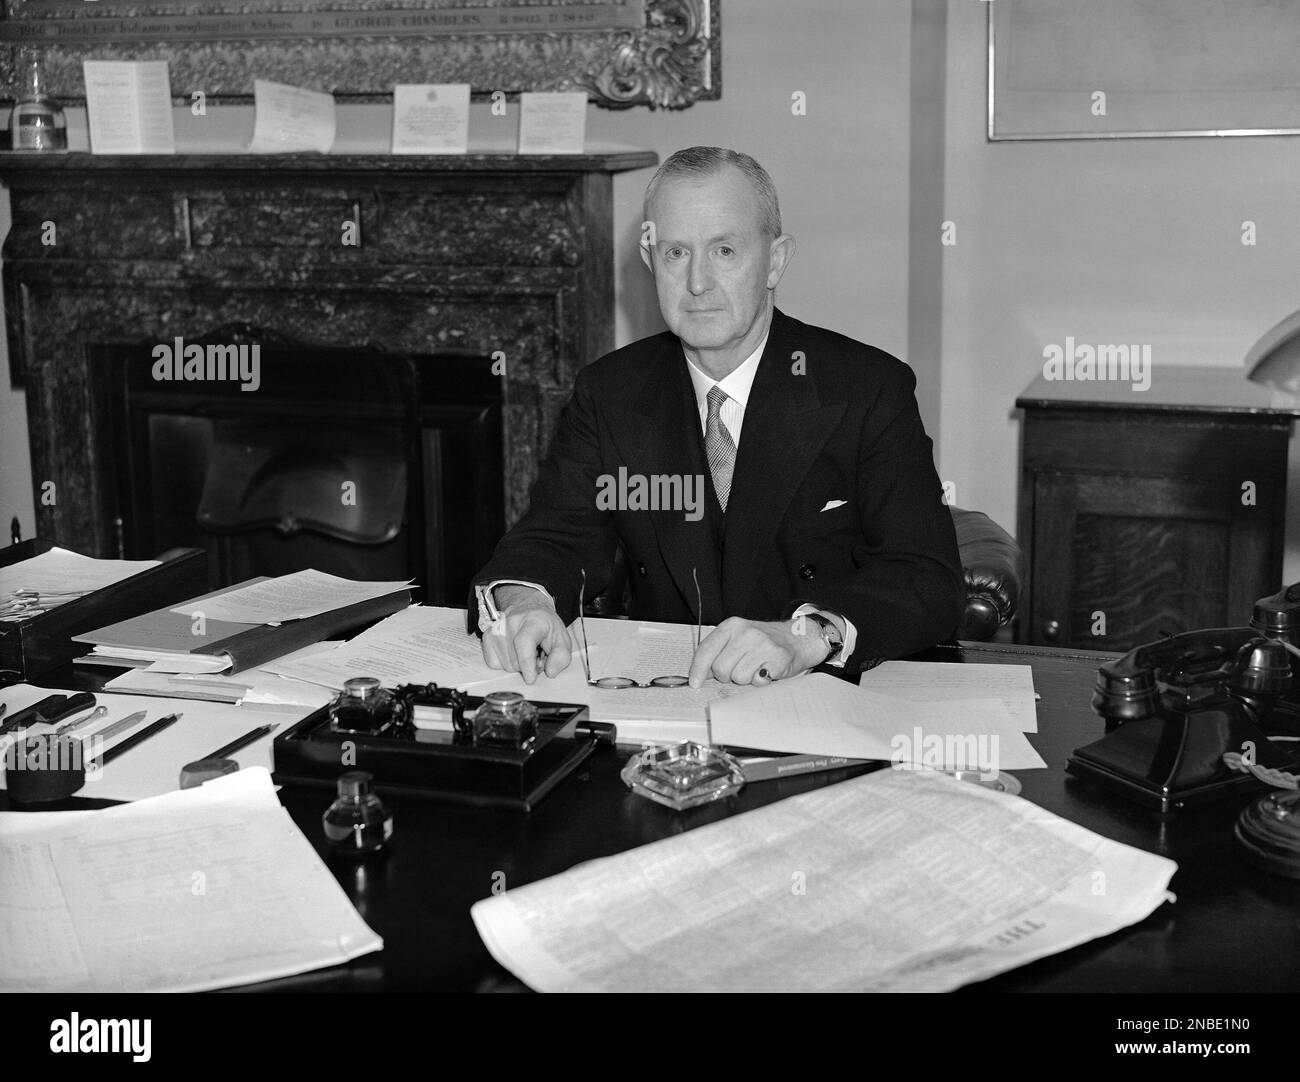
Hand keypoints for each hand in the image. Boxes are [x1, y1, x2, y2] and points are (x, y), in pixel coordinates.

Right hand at [479, 587, 572, 683]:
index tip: (531, 678)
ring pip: (506, 665)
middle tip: (536, 654)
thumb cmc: (545, 625)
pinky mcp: (487, 637)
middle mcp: (511, 622)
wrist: (528, 608)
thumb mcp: (562, 639)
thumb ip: (561, 657)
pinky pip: (495, 664)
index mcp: (533, 620)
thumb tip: (551, 672)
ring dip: (518, 664)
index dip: (527, 663)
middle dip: (529, 666)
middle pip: (516, 661)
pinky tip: (513, 652)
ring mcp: (497, 629)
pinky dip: (505, 663)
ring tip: (525, 651)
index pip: (524, 642)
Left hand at [687, 617, 829, 687]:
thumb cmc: (763, 642)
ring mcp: (762, 644)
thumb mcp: (738, 638)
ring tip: (755, 667)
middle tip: (740, 668)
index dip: (698, 670)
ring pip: (738, 677)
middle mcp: (746, 633)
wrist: (798, 638)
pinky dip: (760, 680)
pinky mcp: (777, 658)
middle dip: (727, 675)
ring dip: (745, 678)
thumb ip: (718, 652)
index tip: (695, 683)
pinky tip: (766, 669)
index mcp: (732, 625)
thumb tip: (698, 675)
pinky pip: (757, 680)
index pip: (706, 649)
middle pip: (720, 668)